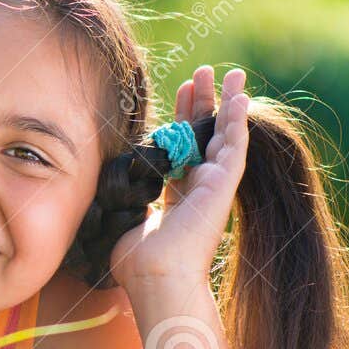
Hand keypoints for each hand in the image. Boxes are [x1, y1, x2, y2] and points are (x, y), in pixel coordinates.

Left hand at [109, 65, 249, 287]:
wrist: (153, 275)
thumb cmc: (134, 259)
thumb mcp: (124, 216)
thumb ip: (125, 195)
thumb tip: (107, 180)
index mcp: (178, 196)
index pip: (183, 148)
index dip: (182, 118)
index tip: (181, 90)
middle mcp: (200, 188)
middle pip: (205, 135)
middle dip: (204, 102)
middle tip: (203, 73)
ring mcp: (214, 187)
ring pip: (226, 136)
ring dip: (228, 102)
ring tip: (232, 73)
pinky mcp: (224, 187)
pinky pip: (235, 147)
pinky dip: (239, 122)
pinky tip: (241, 97)